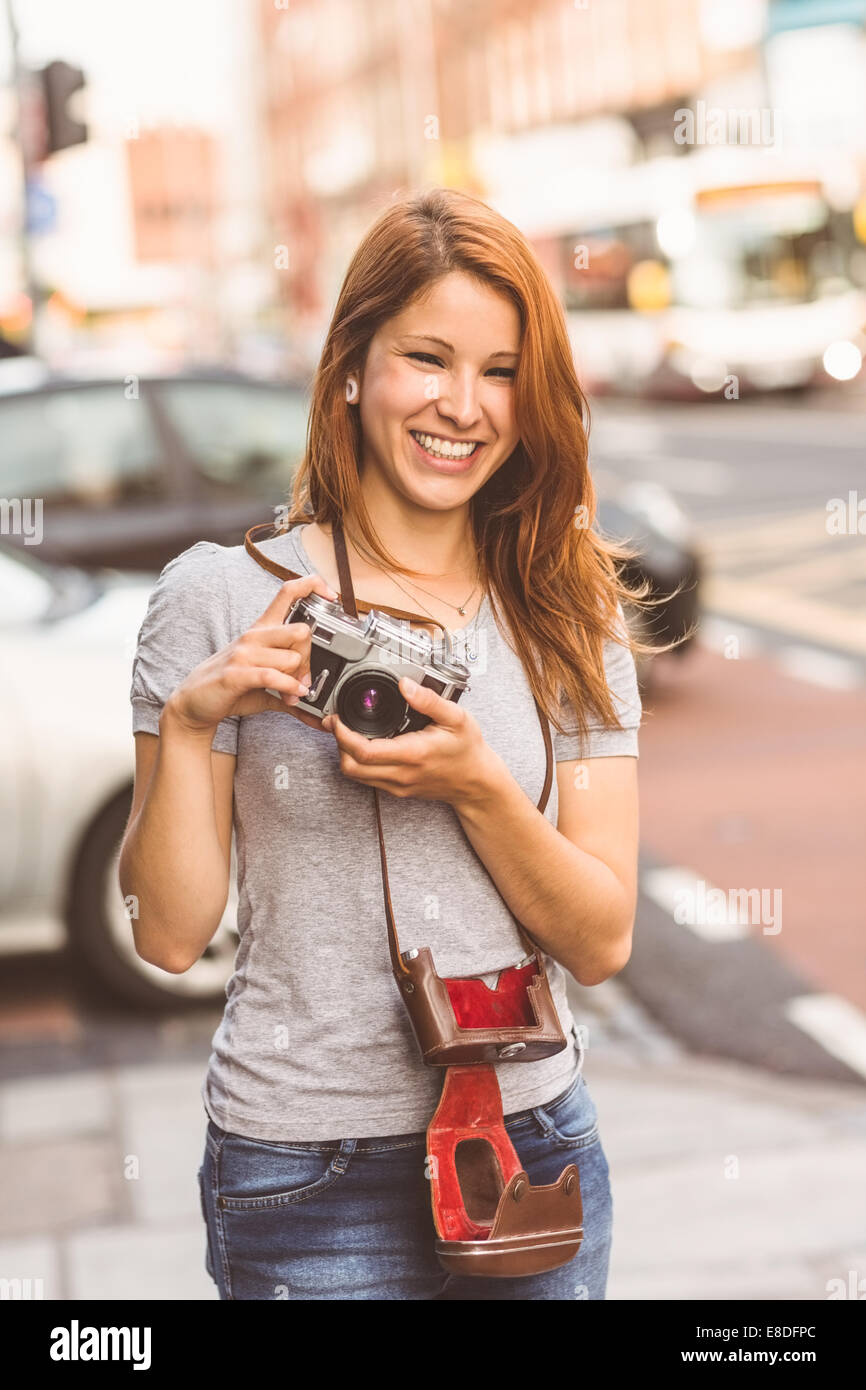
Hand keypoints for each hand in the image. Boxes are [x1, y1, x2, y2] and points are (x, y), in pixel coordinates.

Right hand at [166, 572, 338, 737]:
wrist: (196, 702)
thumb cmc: (233, 686)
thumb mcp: (266, 679)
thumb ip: (292, 686)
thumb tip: (318, 709)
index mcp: (262, 629)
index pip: (288, 591)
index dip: (313, 585)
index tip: (331, 596)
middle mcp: (254, 636)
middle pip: (301, 631)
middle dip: (310, 658)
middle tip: (305, 678)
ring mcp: (243, 653)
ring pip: (291, 657)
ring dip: (299, 680)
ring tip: (294, 693)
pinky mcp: (236, 673)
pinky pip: (273, 676)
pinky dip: (289, 688)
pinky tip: (292, 696)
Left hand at [321, 676, 501, 808]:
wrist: (476, 782)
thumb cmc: (467, 750)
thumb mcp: (456, 718)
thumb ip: (429, 700)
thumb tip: (405, 684)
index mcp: (413, 754)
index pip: (364, 752)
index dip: (342, 735)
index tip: (336, 718)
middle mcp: (402, 774)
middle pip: (351, 767)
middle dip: (337, 743)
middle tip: (337, 723)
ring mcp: (398, 785)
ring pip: (356, 775)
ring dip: (345, 754)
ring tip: (346, 732)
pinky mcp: (397, 790)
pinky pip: (367, 779)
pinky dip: (357, 762)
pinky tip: (363, 745)